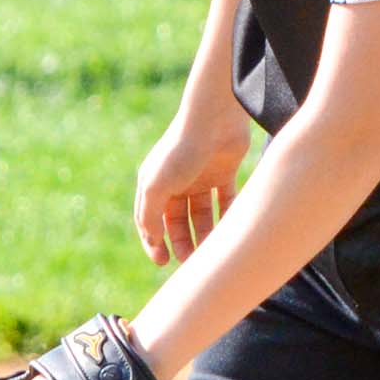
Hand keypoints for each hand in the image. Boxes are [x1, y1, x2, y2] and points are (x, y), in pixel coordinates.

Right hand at [133, 109, 249, 265]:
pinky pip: (225, 200)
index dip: (155, 242)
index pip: (150, 220)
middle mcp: (176, 180)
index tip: (164, 261)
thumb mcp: (157, 186)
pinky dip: (227, 215)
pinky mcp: (223, 171)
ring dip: (206, 233)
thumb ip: (150, 216)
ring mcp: (200, 175)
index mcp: (154, 182)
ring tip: (212, 251)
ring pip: (203, 213)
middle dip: (183, 242)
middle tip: (191, 261)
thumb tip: (151, 240)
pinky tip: (230, 231)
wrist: (215, 118)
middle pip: (178, 220)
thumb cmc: (182, 150)